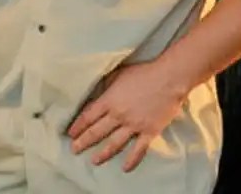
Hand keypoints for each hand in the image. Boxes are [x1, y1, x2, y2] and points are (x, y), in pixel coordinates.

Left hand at [65, 62, 186, 171]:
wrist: (169, 78)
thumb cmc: (144, 72)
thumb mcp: (119, 74)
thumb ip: (107, 86)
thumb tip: (99, 93)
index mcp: (109, 100)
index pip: (88, 116)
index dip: (78, 126)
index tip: (71, 134)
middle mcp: (118, 115)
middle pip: (96, 132)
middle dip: (83, 142)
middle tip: (74, 150)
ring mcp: (134, 125)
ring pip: (114, 144)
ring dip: (102, 154)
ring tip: (94, 161)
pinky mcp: (149, 131)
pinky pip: (138, 149)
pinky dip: (131, 160)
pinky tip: (125, 168)